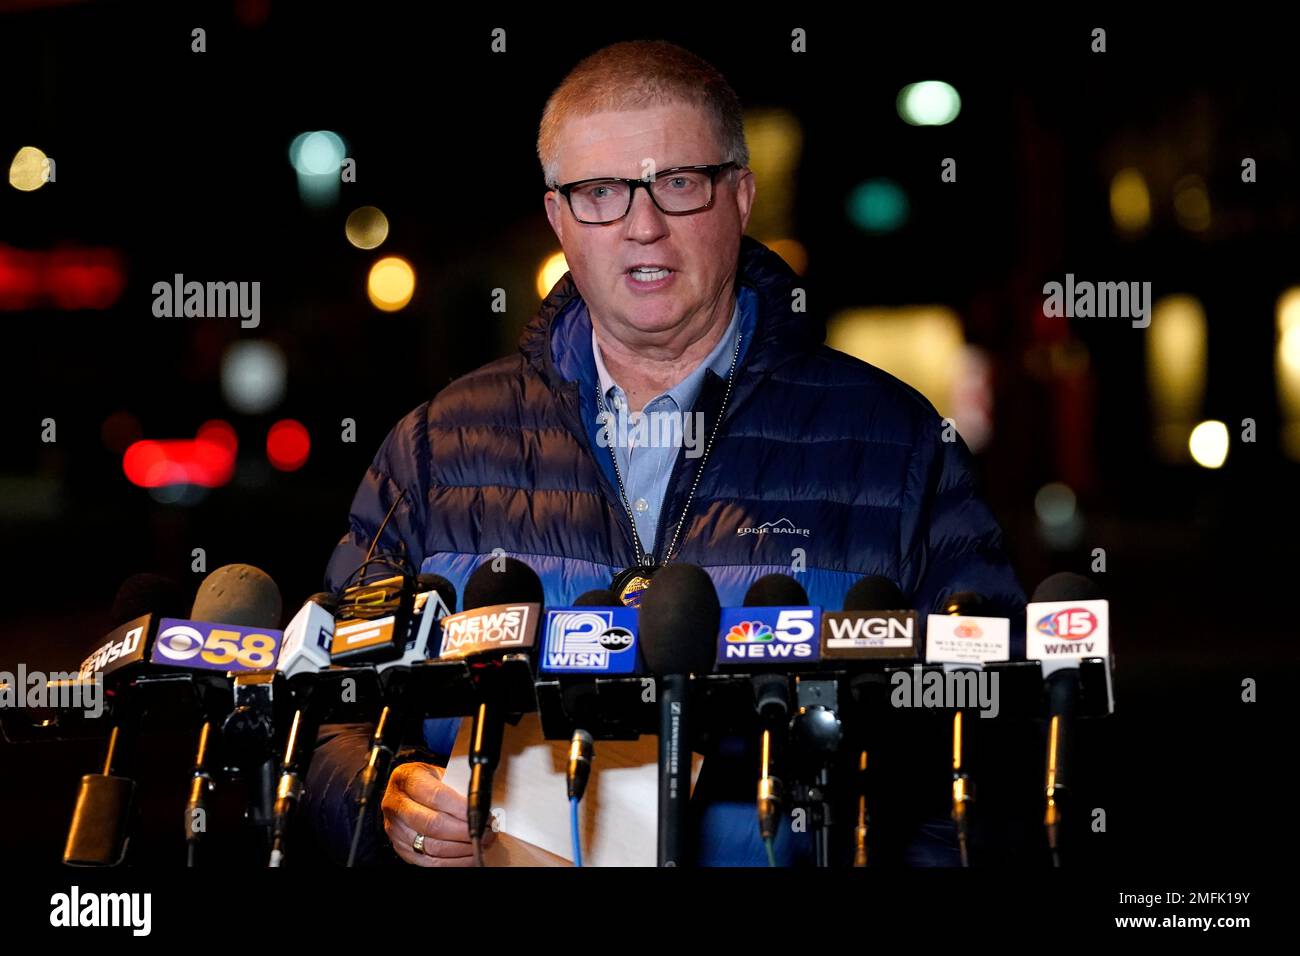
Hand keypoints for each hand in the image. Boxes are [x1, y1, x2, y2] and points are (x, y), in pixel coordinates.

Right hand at [381, 762, 496, 866]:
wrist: (405, 791)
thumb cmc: (426, 780)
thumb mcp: (438, 772)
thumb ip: (456, 785)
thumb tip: (482, 804)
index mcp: (406, 779)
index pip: (436, 795)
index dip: (462, 808)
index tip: (481, 814)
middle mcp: (396, 804)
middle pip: (433, 824)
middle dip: (464, 831)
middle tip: (486, 831)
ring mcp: (395, 829)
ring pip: (432, 846)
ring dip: (462, 848)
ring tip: (480, 843)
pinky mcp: (401, 847)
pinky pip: (429, 861)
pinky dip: (453, 861)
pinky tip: (468, 855)